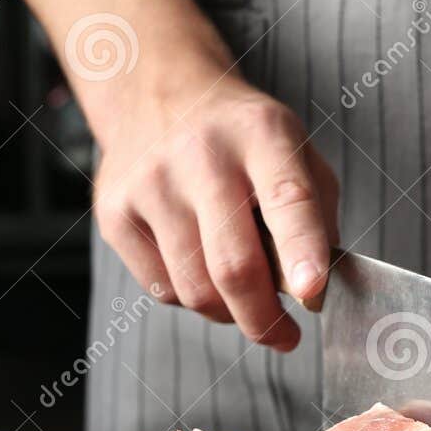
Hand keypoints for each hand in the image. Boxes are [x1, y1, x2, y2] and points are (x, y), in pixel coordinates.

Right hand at [94, 68, 339, 349]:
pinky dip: (190, 298)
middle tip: (285, 336)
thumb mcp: (297, 151)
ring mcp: (151, 184)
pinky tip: (201, 271)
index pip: (288, 198)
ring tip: (245, 298)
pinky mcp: (114, 212)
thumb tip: (313, 291)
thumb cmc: (243, 136)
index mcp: (263, 135)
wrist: (159, 94)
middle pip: (234, 265)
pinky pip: (161, 288)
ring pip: (195, 290)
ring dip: (229, 313)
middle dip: (265, 319)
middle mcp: (203, 156)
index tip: (313, 294)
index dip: (302, 251)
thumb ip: (316, 216)